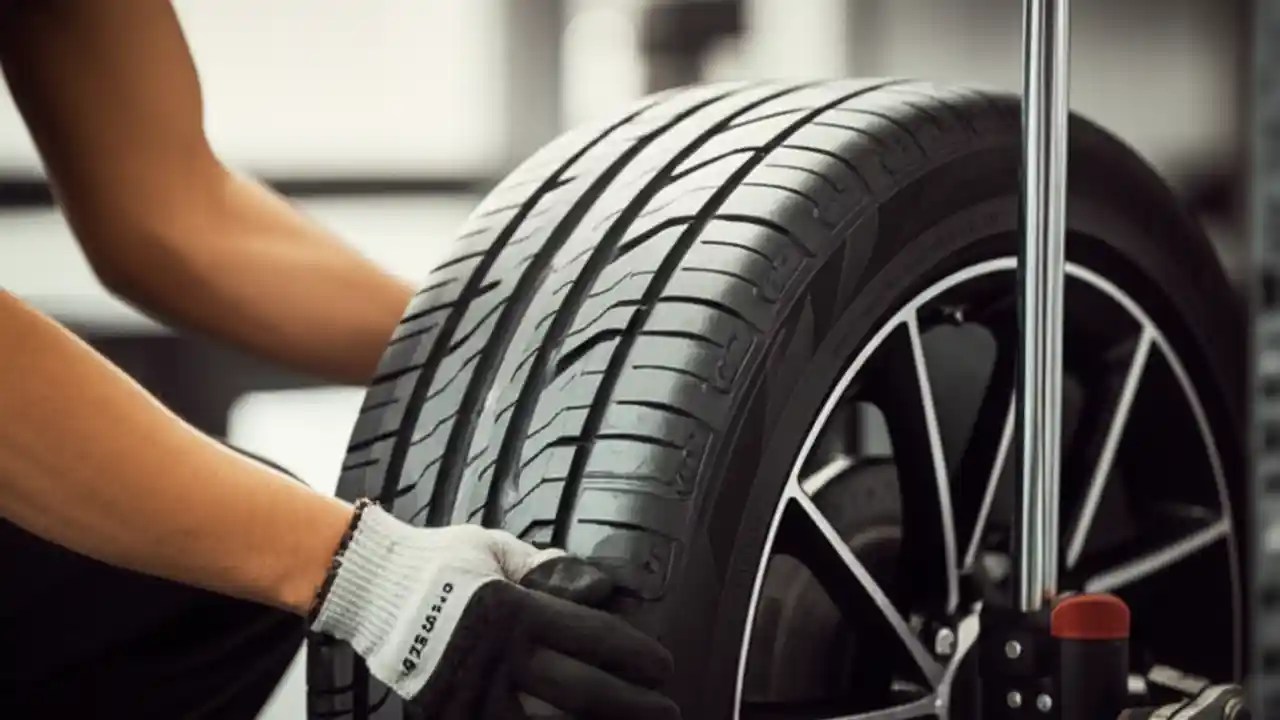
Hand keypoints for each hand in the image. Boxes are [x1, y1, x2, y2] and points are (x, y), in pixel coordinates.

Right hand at [310, 502, 679, 718]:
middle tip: (666, 710)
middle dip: (632, 704)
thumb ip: (547, 567)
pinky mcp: (452, 717)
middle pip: (581, 691)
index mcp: (511, 610)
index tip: (663, 665)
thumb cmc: (439, 562)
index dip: (633, 655)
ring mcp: (471, 695)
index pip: (589, 637)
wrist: (370, 590)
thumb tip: (597, 587)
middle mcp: (494, 658)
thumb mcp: (496, 548)